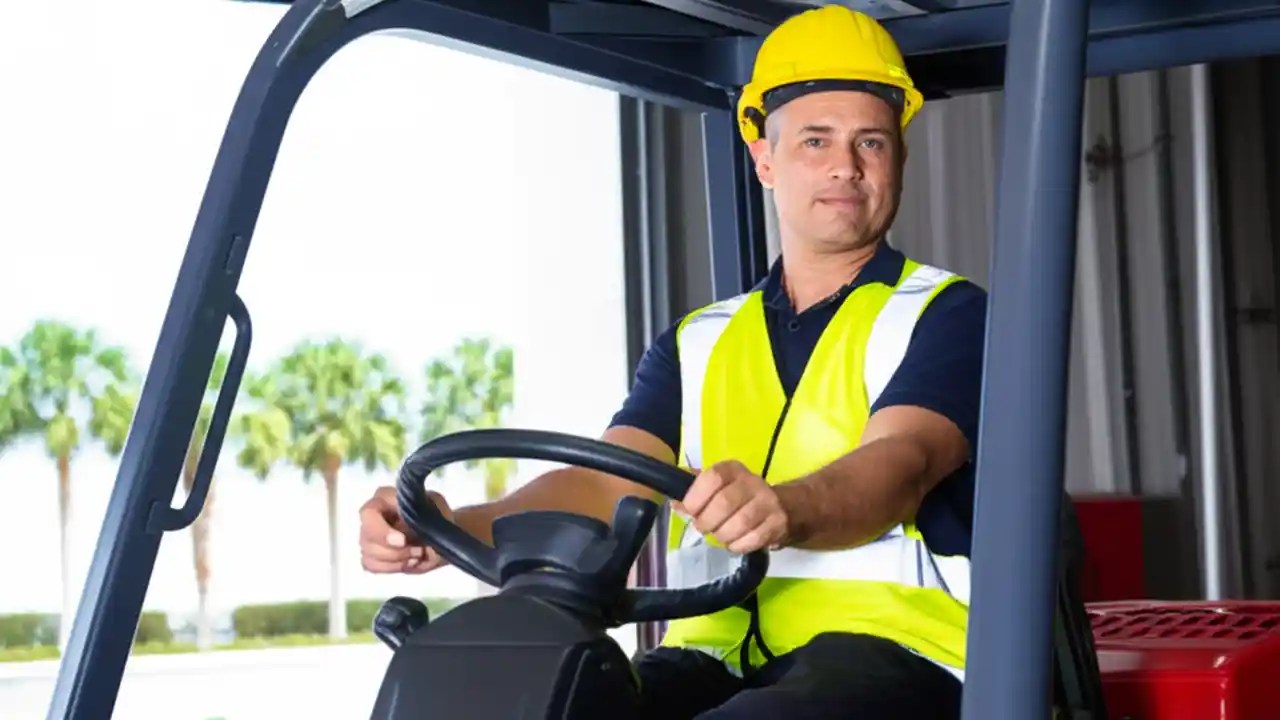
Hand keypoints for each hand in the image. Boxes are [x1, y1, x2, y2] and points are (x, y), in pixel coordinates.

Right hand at [359, 485, 450, 573]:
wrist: (444, 535)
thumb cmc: (439, 517)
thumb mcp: (438, 509)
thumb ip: (423, 513)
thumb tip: (409, 524)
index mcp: (386, 498)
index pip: (369, 512)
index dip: (381, 530)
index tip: (402, 542)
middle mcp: (373, 516)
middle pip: (366, 537)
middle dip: (394, 551)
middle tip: (417, 551)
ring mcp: (369, 536)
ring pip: (369, 553)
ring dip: (396, 559)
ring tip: (418, 554)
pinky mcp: (372, 554)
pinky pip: (371, 565)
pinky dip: (392, 567)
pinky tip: (409, 562)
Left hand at [675, 460, 790, 553]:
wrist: (780, 506)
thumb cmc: (738, 497)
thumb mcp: (717, 488)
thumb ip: (693, 492)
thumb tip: (674, 501)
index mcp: (732, 469)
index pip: (712, 477)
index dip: (696, 497)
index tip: (690, 511)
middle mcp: (752, 481)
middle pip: (725, 503)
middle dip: (707, 521)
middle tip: (703, 527)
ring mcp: (768, 502)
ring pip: (740, 523)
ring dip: (723, 535)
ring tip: (719, 535)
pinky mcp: (778, 522)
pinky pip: (753, 539)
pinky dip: (738, 545)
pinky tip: (735, 542)